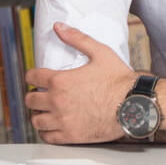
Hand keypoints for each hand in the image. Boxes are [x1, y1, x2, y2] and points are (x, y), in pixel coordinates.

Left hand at [24, 22, 138, 143]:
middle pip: (30, 100)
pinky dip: (47, 132)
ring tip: (46, 112)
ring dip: (39, 115)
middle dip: (34, 96)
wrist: (135, 105)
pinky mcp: (71, 136)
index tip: (37, 78)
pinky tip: (53, 127)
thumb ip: (77, 39)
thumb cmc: (120, 80)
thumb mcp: (100, 52)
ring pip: (36, 120)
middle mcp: (57, 101)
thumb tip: (59, 27)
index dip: (33, 76)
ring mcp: (63, 120)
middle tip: (42, 96)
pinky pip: (48, 137)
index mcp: (60, 80)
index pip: (31, 77)